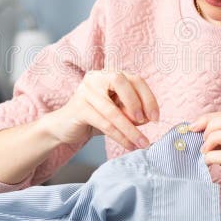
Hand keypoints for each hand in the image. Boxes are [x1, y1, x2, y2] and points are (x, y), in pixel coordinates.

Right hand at [45, 70, 159, 150]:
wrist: (63, 127)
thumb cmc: (95, 118)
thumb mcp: (118, 113)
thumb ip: (132, 112)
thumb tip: (147, 118)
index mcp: (109, 75)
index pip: (134, 79)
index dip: (148, 98)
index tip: (156, 118)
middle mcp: (96, 77)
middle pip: (122, 82)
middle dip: (137, 103)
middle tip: (146, 122)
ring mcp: (85, 91)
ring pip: (113, 110)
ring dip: (130, 129)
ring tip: (142, 142)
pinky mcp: (79, 108)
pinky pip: (104, 123)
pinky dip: (119, 136)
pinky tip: (128, 145)